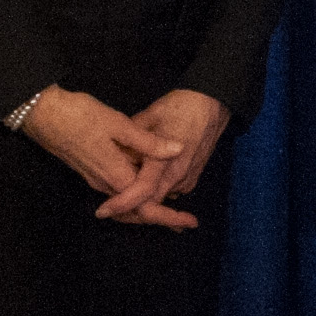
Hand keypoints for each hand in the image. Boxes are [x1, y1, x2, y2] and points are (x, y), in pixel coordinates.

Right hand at [19, 85, 196, 229]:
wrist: (41, 113)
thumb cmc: (78, 116)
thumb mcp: (118, 124)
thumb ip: (148, 142)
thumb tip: (178, 149)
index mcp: (115, 175)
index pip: (146, 208)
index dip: (170, 218)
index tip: (190, 222)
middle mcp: (104, 184)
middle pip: (136, 213)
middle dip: (162, 219)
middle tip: (186, 222)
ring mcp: (95, 179)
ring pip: (126, 205)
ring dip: (148, 208)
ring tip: (171, 206)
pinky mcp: (90, 171)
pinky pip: (117, 193)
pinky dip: (134, 196)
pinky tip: (145, 183)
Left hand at [117, 89, 229, 225]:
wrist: (211, 105)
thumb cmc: (181, 107)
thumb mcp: (150, 115)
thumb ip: (130, 139)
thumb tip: (113, 153)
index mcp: (164, 159)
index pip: (142, 191)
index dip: (122, 203)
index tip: (103, 211)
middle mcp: (177, 175)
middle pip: (149, 204)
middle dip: (128, 208)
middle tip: (107, 205)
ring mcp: (186, 180)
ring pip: (158, 199)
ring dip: (141, 198)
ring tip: (123, 188)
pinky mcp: (191, 180)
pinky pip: (168, 192)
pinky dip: (154, 190)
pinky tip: (144, 177)